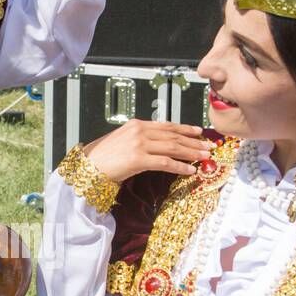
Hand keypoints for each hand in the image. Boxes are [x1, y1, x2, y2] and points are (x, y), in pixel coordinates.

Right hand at [82, 119, 210, 182]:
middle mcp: (140, 131)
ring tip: (204, 157)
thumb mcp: (123, 141)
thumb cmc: (103, 157)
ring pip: (172, 147)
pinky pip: (165, 162)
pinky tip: (190, 170)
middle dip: (193, 141)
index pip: (167, 125)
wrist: (87, 166)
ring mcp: (139, 144)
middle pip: (173, 136)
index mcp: (137, 124)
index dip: (185, 129)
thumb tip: (158, 145)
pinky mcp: (138, 159)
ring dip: (191, 153)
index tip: (198, 132)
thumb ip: (140, 139)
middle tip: (208, 146)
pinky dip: (180, 166)